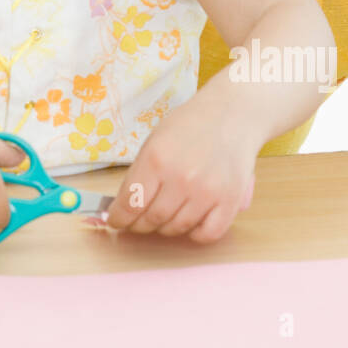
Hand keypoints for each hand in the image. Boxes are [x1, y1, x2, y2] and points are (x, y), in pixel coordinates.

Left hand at [103, 84, 258, 241]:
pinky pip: (207, 234)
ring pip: (177, 229)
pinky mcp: (230, 201)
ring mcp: (207, 192)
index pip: (130, 204)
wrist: (231, 114)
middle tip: (137, 222)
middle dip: (139, 224)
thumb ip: (139, 174)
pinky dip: (195, 233)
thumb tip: (123, 207)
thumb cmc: (190, 125)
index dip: (119, 218)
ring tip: (165, 215)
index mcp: (156, 159)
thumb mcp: (154, 141)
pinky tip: (191, 221)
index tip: (116, 221)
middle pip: (151, 220)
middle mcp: (181, 178)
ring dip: (166, 228)